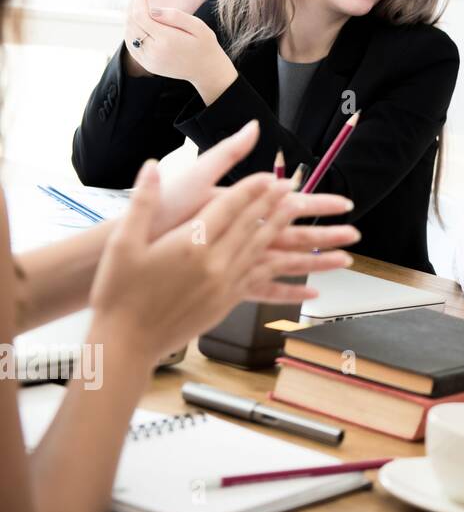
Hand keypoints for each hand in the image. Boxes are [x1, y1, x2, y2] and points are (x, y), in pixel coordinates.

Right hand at [90, 161, 323, 361]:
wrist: (125, 344)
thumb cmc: (118, 294)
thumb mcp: (122, 243)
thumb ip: (142, 202)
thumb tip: (151, 167)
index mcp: (190, 244)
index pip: (228, 208)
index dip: (250, 190)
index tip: (268, 176)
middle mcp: (214, 263)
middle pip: (250, 226)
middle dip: (272, 203)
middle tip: (291, 187)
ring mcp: (224, 284)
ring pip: (261, 250)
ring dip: (280, 229)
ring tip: (297, 214)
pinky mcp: (227, 302)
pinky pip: (261, 281)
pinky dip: (282, 271)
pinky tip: (297, 266)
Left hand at [123, 0, 236, 99]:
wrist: (208, 71)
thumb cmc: (206, 45)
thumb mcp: (198, 26)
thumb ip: (175, 16)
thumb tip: (152, 10)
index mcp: (167, 40)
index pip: (140, 15)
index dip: (139, 0)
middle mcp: (154, 52)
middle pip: (132, 24)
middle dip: (134, 7)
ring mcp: (150, 60)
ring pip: (129, 35)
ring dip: (131, 20)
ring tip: (142, 10)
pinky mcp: (148, 65)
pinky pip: (132, 47)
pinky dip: (132, 33)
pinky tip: (141, 26)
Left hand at [150, 119, 358, 302]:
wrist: (132, 245)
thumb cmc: (164, 211)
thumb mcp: (197, 177)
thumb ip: (227, 154)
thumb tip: (253, 126)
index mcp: (240, 207)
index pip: (288, 203)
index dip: (316, 202)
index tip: (343, 203)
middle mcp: (242, 231)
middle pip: (295, 232)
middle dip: (326, 233)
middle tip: (355, 234)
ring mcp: (236, 255)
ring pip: (286, 259)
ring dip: (316, 261)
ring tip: (345, 264)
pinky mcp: (226, 277)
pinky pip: (264, 286)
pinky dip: (287, 291)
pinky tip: (309, 296)